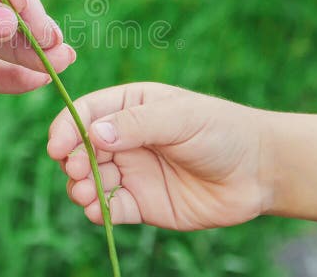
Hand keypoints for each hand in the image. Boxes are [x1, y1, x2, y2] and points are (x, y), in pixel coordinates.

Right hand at [47, 82, 271, 230]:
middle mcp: (125, 139)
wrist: (259, 172)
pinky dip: (97, 210)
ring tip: (86, 194)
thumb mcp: (180, 118)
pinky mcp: (141, 204)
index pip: (86, 112)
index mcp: (131, 106)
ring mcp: (131, 172)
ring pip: (89, 180)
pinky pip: (110, 208)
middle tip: (78, 170)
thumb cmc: (221, 131)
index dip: (66, 128)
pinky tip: (97, 210)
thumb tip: (93, 132)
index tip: (57, 147)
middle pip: (80, 148)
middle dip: (72, 160)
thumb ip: (137, 124)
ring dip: (80, 187)